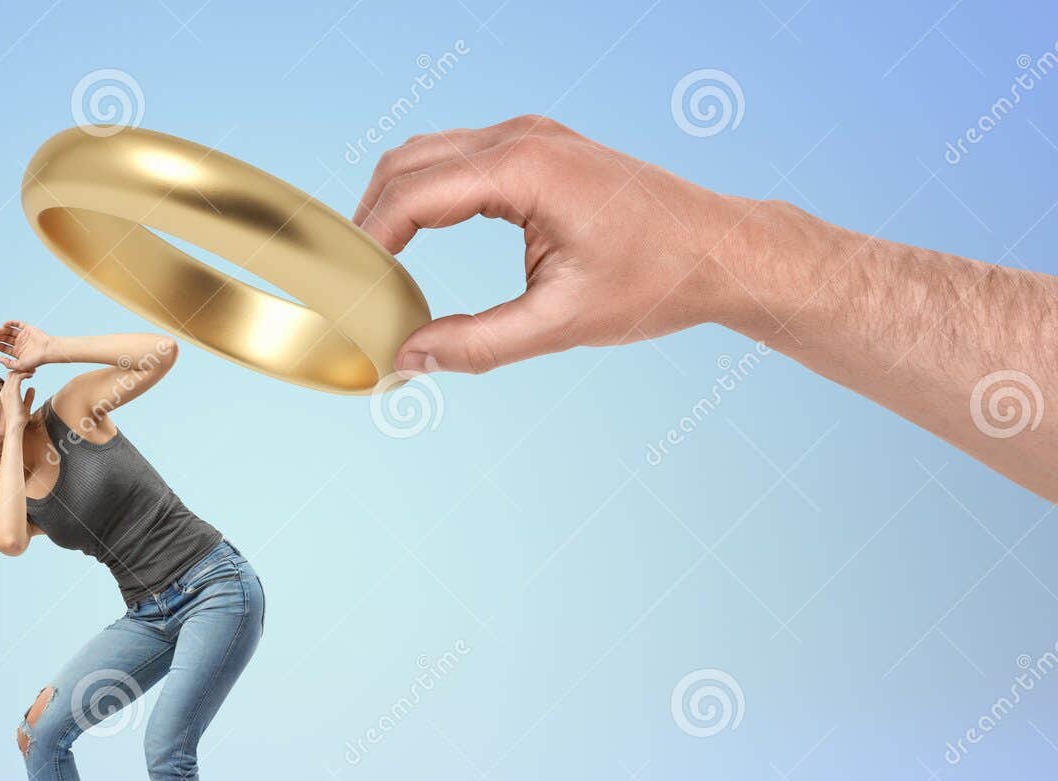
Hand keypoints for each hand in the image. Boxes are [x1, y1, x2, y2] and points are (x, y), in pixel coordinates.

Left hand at [0, 319, 54, 372]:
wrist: (47, 350)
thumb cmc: (36, 360)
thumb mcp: (20, 366)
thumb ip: (8, 364)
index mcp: (17, 352)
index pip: (3, 347)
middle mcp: (19, 343)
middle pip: (5, 338)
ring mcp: (23, 335)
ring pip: (9, 331)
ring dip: (2, 330)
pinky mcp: (27, 328)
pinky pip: (17, 324)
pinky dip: (10, 323)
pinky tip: (4, 325)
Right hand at [0, 368, 35, 432]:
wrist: (15, 426)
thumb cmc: (19, 420)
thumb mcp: (25, 406)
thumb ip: (28, 397)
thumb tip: (32, 388)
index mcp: (5, 394)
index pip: (9, 379)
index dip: (18, 374)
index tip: (28, 374)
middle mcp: (4, 391)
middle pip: (10, 374)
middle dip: (20, 370)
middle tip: (31, 370)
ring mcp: (7, 391)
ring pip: (13, 374)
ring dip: (23, 371)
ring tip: (32, 371)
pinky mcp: (12, 392)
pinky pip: (17, 378)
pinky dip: (24, 374)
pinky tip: (31, 375)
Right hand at [352, 115, 745, 374]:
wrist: (718, 250)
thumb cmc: (654, 281)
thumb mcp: (560, 323)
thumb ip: (477, 343)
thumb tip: (409, 358)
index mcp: (525, 168)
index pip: (414, 194)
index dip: (369, 240)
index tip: (347, 287)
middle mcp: (520, 137)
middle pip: (407, 164)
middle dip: (369, 218)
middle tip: (348, 280)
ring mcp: (529, 136)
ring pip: (426, 154)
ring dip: (393, 203)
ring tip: (374, 264)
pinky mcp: (536, 148)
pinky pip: (457, 159)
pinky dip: (424, 194)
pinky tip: (414, 240)